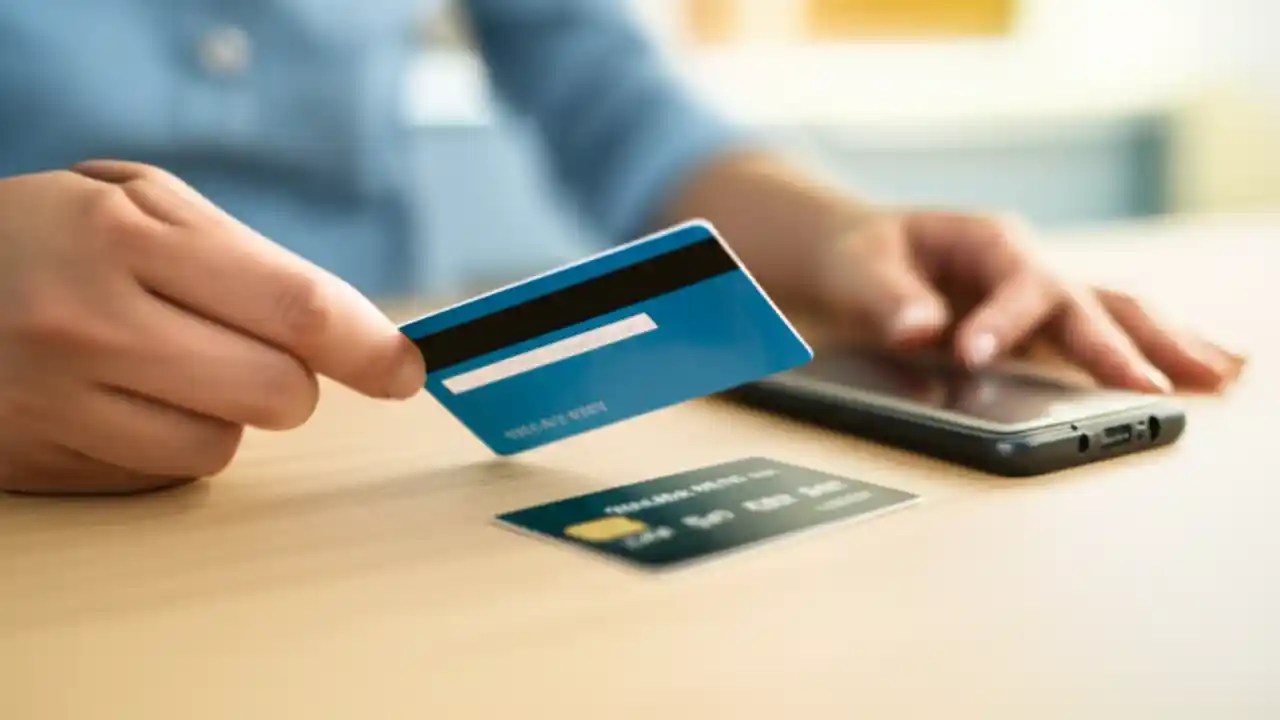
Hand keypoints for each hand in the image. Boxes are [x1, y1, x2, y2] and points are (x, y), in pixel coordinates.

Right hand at [0, 161, 424, 494]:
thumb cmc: (49, 234)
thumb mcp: (137, 202)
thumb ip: (246, 259)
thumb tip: (356, 333)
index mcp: (128, 237)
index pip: (294, 309)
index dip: (368, 345)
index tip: (407, 369)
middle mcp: (91, 323)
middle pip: (277, 394)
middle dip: (291, 378)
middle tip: (244, 345)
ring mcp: (58, 402)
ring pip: (222, 446)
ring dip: (222, 413)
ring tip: (160, 364)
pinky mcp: (40, 463)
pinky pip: (162, 476)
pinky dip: (166, 444)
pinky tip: (117, 398)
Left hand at [814, 210, 1243, 391]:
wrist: (860, 254)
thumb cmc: (861, 256)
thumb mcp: (856, 268)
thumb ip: (885, 297)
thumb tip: (918, 328)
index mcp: (986, 241)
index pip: (1010, 282)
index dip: (999, 321)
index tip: (974, 355)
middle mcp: (1027, 266)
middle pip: (1086, 301)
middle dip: (1117, 344)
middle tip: (1147, 388)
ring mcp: (1044, 298)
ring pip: (1119, 313)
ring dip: (1168, 344)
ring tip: (1224, 375)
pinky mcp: (1046, 329)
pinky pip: (1112, 335)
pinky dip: (1160, 351)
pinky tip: (1211, 371)